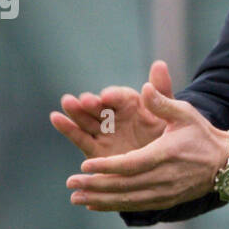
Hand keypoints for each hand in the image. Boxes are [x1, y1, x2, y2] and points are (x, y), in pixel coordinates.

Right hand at [51, 60, 174, 159]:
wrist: (165, 164)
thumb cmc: (169, 135)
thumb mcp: (172, 114)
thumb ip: (162, 92)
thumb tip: (159, 64)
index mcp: (131, 104)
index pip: (119, 97)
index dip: (113, 96)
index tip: (107, 97)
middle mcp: (114, 115)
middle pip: (98, 107)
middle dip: (91, 103)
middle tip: (84, 101)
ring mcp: (103, 132)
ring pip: (86, 120)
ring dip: (75, 111)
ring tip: (66, 103)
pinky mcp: (96, 150)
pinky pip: (80, 138)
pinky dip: (68, 129)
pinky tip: (56, 118)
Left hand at [62, 69, 228, 212]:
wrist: (225, 164)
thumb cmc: (202, 134)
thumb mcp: (185, 113)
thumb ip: (162, 102)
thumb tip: (145, 87)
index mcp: (166, 153)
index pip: (131, 164)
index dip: (107, 167)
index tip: (84, 166)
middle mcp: (164, 177)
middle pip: (125, 185)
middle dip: (96, 185)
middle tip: (71, 183)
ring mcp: (165, 192)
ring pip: (128, 199)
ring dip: (101, 200)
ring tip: (77, 198)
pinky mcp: (166, 201)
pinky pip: (136, 206)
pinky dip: (114, 206)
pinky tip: (95, 205)